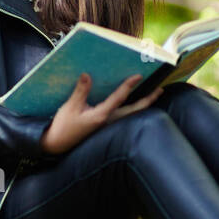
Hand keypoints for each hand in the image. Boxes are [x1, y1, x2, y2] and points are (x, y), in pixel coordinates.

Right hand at [38, 73, 163, 154]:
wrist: (57, 144)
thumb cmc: (63, 126)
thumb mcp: (70, 107)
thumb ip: (81, 91)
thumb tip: (87, 75)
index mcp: (101, 115)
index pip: (119, 98)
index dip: (128, 86)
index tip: (138, 76)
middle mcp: (108, 122)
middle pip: (134, 110)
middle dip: (148, 100)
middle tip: (161, 89)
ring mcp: (108, 126)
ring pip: (131, 115)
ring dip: (143, 105)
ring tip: (153, 96)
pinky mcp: (104, 127)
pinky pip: (124, 117)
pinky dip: (133, 110)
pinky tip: (135, 105)